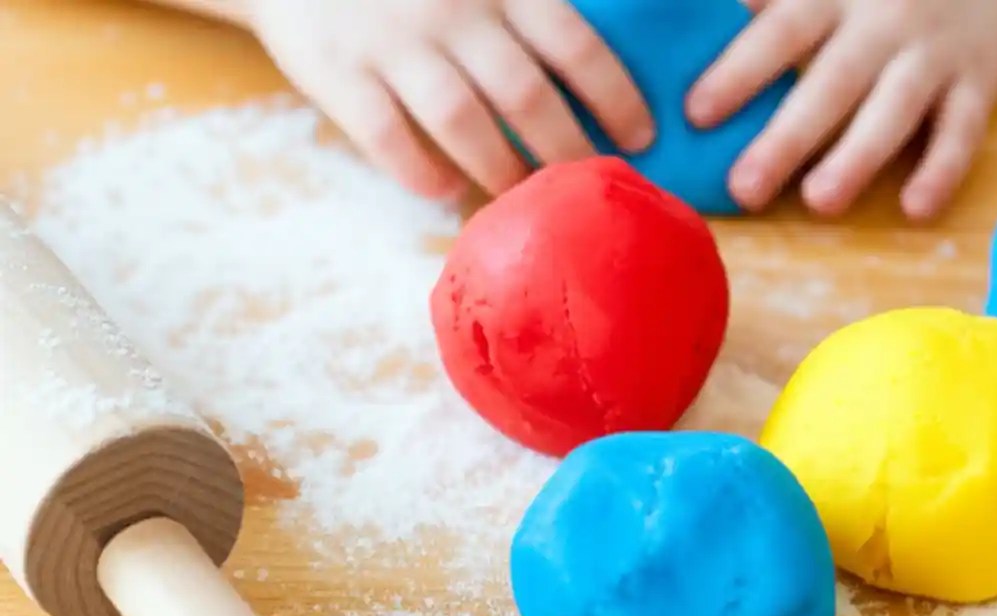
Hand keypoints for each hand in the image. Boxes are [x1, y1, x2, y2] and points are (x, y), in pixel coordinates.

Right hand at [245, 0, 654, 199]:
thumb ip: (528, 7)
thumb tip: (593, 70)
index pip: (574, 44)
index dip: (615, 96)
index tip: (641, 137)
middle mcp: (451, 10)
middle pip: (526, 95)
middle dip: (567, 149)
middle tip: (587, 185)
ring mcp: (392, 43)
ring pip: (461, 121)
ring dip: (500, 170)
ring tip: (521, 196)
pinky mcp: (338, 72)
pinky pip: (387, 136)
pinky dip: (420, 171)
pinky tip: (445, 191)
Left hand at [687, 0, 996, 219]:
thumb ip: (767, 6)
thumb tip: (688, 19)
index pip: (781, 32)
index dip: (739, 72)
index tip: (695, 114)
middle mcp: (884, 22)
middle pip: (832, 83)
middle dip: (787, 138)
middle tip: (743, 189)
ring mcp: (934, 54)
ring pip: (895, 109)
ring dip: (858, 158)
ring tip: (819, 202)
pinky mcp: (980, 81)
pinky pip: (963, 129)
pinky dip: (943, 170)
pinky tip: (916, 209)